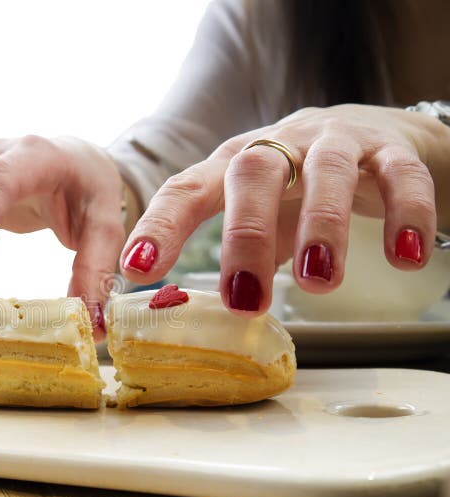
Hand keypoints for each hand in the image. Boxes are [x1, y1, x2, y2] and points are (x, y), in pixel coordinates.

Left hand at [121, 104, 449, 314]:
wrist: (376, 134)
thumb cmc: (298, 185)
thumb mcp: (259, 212)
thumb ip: (237, 255)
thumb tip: (199, 314)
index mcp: (232, 164)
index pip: (186, 189)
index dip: (160, 226)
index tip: (137, 270)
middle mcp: (279, 144)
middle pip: (252, 173)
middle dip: (244, 236)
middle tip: (244, 299)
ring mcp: (335, 142)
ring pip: (326, 172)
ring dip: (320, 228)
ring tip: (319, 283)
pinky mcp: (390, 148)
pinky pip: (400, 176)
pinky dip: (404, 215)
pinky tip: (406, 257)